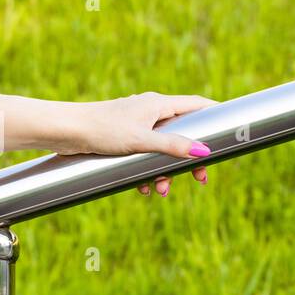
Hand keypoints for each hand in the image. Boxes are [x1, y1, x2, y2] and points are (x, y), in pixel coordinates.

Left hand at [62, 93, 216, 194]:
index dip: (215, 116)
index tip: (229, 132)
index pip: (197, 105)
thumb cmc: (102, 130)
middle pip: (183, 133)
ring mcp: (137, 124)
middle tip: (198, 177)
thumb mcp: (142, 141)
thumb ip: (173, 146)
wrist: (65, 130)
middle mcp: (150, 111)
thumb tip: (203, 152)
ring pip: (163, 149)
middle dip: (189, 158)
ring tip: (160, 190)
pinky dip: (147, 171)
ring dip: (165, 171)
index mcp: (158, 104)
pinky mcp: (123, 137)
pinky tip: (141, 187)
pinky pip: (145, 155)